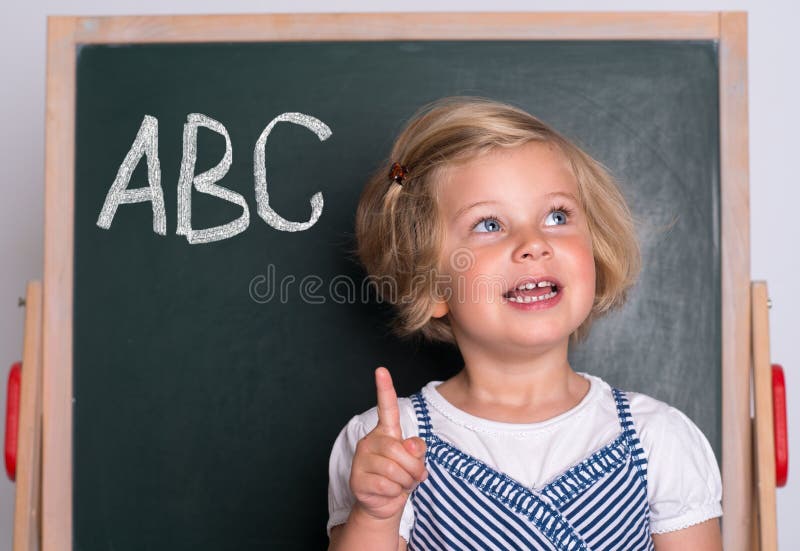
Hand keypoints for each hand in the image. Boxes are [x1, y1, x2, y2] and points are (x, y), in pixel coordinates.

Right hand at [349, 367, 427, 520]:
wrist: (384, 503)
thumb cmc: (401, 476)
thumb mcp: (415, 461)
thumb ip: (417, 449)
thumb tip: (410, 446)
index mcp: (386, 432)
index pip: (387, 408)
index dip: (384, 389)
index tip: (381, 370)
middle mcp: (370, 441)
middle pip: (398, 450)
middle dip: (413, 468)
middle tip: (414, 477)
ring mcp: (361, 459)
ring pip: (393, 469)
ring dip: (405, 482)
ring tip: (400, 484)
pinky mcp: (356, 479)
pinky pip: (385, 485)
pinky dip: (394, 492)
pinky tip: (388, 492)